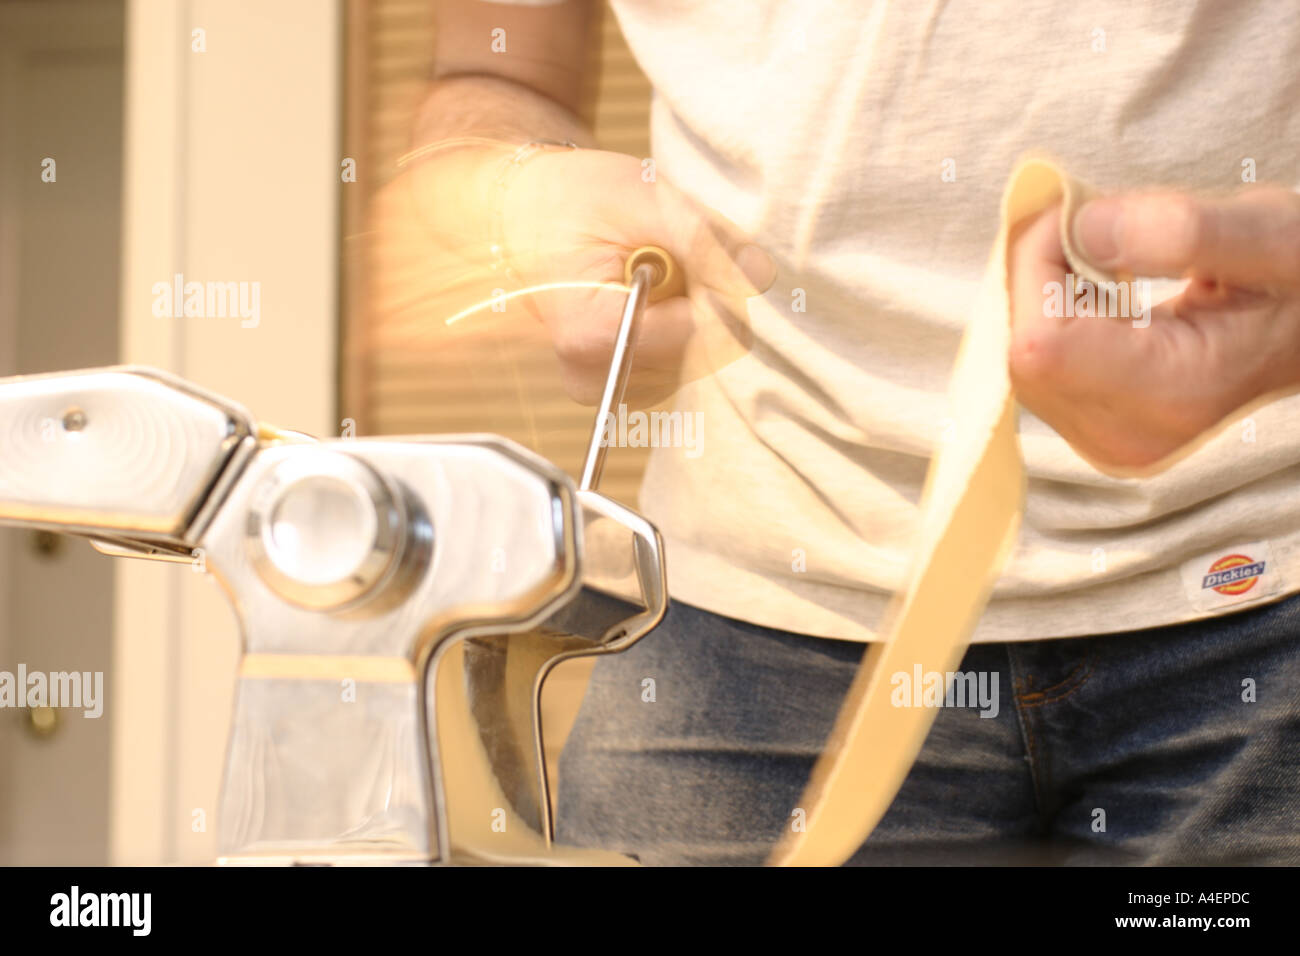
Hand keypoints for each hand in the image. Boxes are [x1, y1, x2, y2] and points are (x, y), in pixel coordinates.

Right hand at [502, 147, 775, 403]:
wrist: (532, 219)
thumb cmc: (577, 202)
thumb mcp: (637, 197)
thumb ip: (701, 236)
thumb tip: (760, 275)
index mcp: (591, 336)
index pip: (696, 334)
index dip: (715, 287)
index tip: (691, 244)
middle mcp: (600, 378)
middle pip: (704, 350)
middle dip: (705, 295)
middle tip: (664, 251)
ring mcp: (617, 390)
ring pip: (704, 355)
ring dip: (696, 306)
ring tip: (652, 270)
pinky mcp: (633, 388)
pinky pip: (692, 359)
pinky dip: (687, 321)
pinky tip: (654, 294)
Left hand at [1008, 186, 1299, 470]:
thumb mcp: (1274, 237)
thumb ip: (1183, 231)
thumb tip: (1082, 226)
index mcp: (1173, 394)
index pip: (1041, 342)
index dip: (1039, 265)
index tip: (1081, 212)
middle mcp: (1130, 436)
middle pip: (1025, 353)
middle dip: (1040, 274)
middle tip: (1096, 223)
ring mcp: (1109, 444)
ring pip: (1024, 361)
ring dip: (1047, 294)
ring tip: (1108, 257)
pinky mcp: (1097, 434)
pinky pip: (1041, 371)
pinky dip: (1056, 319)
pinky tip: (1103, 294)